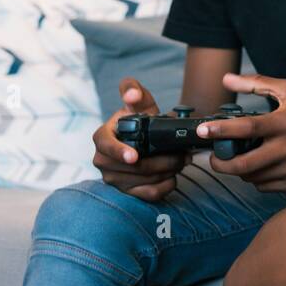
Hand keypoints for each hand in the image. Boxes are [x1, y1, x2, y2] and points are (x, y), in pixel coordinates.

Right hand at [92, 77, 188, 202]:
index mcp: (102, 137)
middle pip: (133, 167)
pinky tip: (173, 177)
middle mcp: (103, 160)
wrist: (148, 139)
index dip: (119, 152)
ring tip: (181, 162)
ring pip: (144, 180)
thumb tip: (132, 95)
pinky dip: (165, 187)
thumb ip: (134, 90)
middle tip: (182, 156)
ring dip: (167, 172)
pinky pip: (148, 194)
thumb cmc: (141, 120)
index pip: (107, 147)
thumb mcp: (140, 103)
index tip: (134, 156)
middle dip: (161, 162)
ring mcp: (114, 178)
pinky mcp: (127, 192)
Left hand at [196, 74, 285, 191]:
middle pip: (244, 165)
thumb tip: (226, 79)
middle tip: (214, 158)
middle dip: (221, 164)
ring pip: (253, 178)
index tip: (202, 131)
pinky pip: (266, 187)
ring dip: (239, 171)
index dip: (220, 130)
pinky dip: (256, 179)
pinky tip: (259, 167)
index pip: (246, 128)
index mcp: (285, 122)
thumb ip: (257, 83)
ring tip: (239, 159)